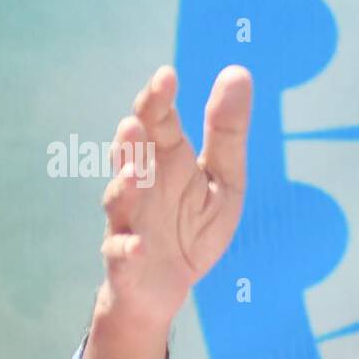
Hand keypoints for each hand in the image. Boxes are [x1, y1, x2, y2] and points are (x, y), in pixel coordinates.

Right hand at [97, 64, 251, 333]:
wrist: (166, 287)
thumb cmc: (192, 226)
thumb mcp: (223, 180)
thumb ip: (227, 132)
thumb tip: (238, 71)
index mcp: (166, 160)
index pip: (159, 122)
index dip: (159, 100)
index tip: (167, 76)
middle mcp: (142, 185)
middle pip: (132, 155)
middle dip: (132, 138)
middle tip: (136, 121)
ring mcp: (129, 221)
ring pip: (120, 199)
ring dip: (125, 187)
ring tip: (134, 173)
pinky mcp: (126, 261)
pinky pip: (122, 253)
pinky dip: (128, 248)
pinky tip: (138, 246)